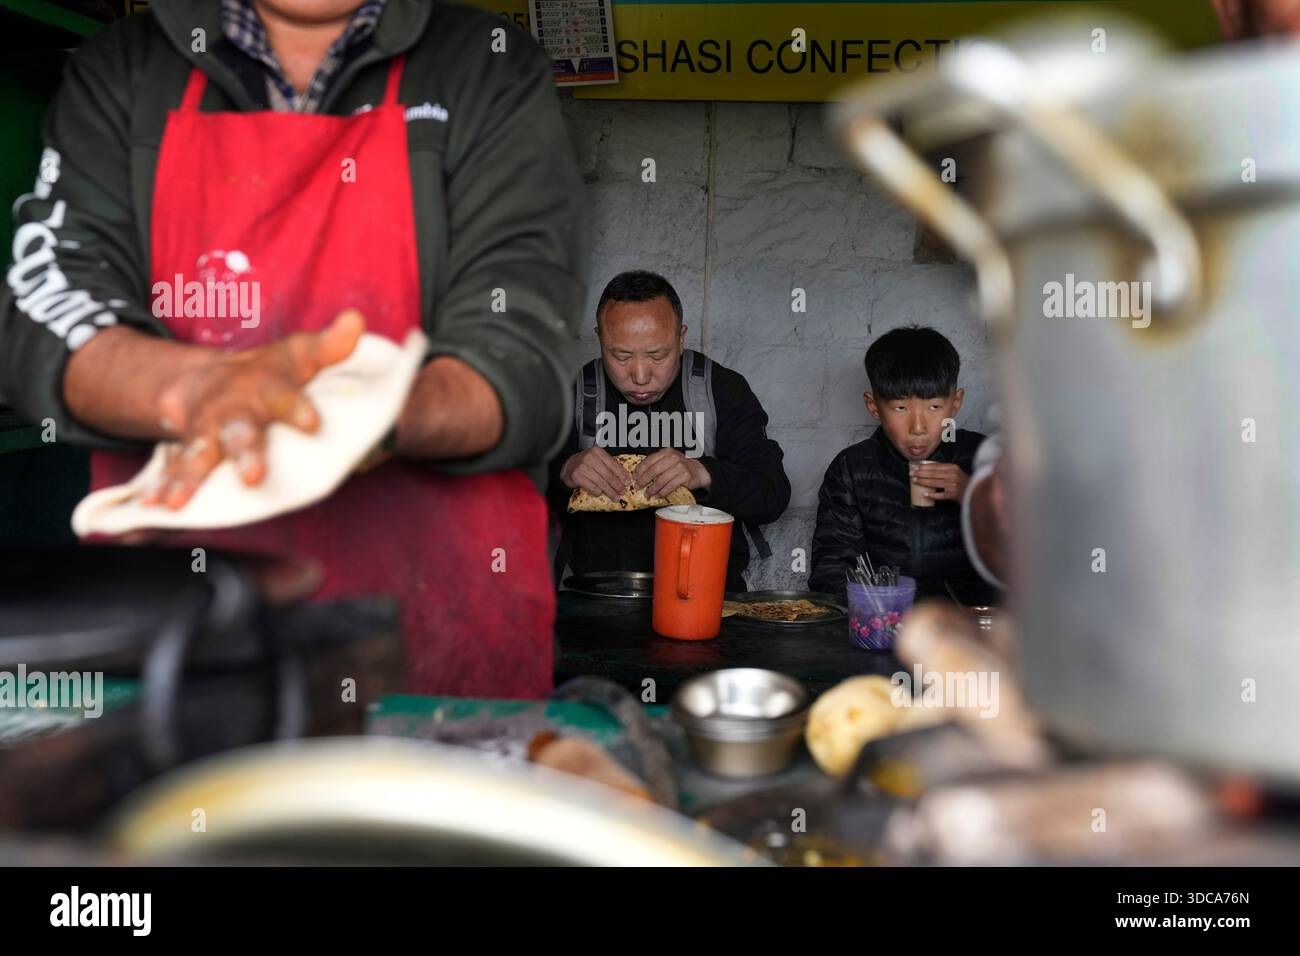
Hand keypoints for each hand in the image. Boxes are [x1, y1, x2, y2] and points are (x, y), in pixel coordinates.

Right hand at [143, 309, 364, 509]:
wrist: (209, 381)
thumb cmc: (270, 374)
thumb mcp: (299, 356)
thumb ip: (329, 346)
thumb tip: (355, 321)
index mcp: (265, 388)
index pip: (284, 397)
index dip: (298, 409)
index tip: (313, 424)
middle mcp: (233, 409)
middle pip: (239, 430)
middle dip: (245, 453)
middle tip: (254, 476)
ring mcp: (205, 430)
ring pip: (199, 453)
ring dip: (190, 476)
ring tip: (179, 501)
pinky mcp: (186, 451)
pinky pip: (172, 470)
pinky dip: (164, 486)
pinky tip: (157, 504)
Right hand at [560, 445, 630, 500]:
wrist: (569, 467)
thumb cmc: (586, 464)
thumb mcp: (598, 460)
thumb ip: (610, 466)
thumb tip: (624, 478)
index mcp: (598, 452)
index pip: (613, 464)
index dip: (622, 475)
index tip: (627, 482)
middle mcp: (590, 457)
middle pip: (608, 475)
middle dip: (617, 485)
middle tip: (622, 492)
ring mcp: (582, 467)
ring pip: (601, 482)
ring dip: (610, 492)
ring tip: (615, 497)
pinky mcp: (576, 476)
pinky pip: (592, 487)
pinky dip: (597, 492)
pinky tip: (600, 493)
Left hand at [634, 447, 710, 499]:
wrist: (698, 471)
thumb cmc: (680, 467)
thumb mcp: (668, 461)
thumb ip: (656, 464)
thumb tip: (639, 475)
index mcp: (666, 452)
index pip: (649, 460)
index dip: (640, 470)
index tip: (635, 478)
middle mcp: (672, 457)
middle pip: (653, 470)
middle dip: (644, 480)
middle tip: (638, 487)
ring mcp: (679, 466)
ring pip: (661, 480)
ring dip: (652, 489)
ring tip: (648, 494)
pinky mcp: (685, 476)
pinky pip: (670, 486)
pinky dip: (662, 492)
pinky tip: (658, 495)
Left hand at [909, 461, 968, 502]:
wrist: (975, 490)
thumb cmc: (962, 481)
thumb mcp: (955, 472)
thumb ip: (944, 469)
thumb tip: (927, 468)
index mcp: (952, 467)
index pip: (935, 466)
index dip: (923, 467)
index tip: (915, 467)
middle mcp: (952, 475)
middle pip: (932, 474)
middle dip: (920, 474)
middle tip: (911, 474)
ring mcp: (953, 485)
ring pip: (934, 483)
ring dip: (923, 482)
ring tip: (915, 481)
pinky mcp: (953, 494)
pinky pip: (940, 495)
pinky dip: (932, 495)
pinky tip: (925, 494)